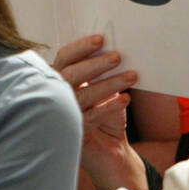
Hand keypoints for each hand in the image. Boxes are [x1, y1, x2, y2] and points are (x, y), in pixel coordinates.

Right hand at [53, 35, 146, 189]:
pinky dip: (110, 106)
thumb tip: (114, 50)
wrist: (109, 150)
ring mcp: (63, 115)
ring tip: (132, 76)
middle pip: (71, 75)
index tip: (101, 39)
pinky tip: (125, 99)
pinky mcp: (75, 132)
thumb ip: (100, 71)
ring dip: (109, 84)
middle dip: (96, 64)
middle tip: (118, 57)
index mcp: (60, 78)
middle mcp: (57, 95)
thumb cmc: (104, 112)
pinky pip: (93, 117)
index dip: (81, 48)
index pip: (65, 58)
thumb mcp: (101, 87)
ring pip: (84, 95)